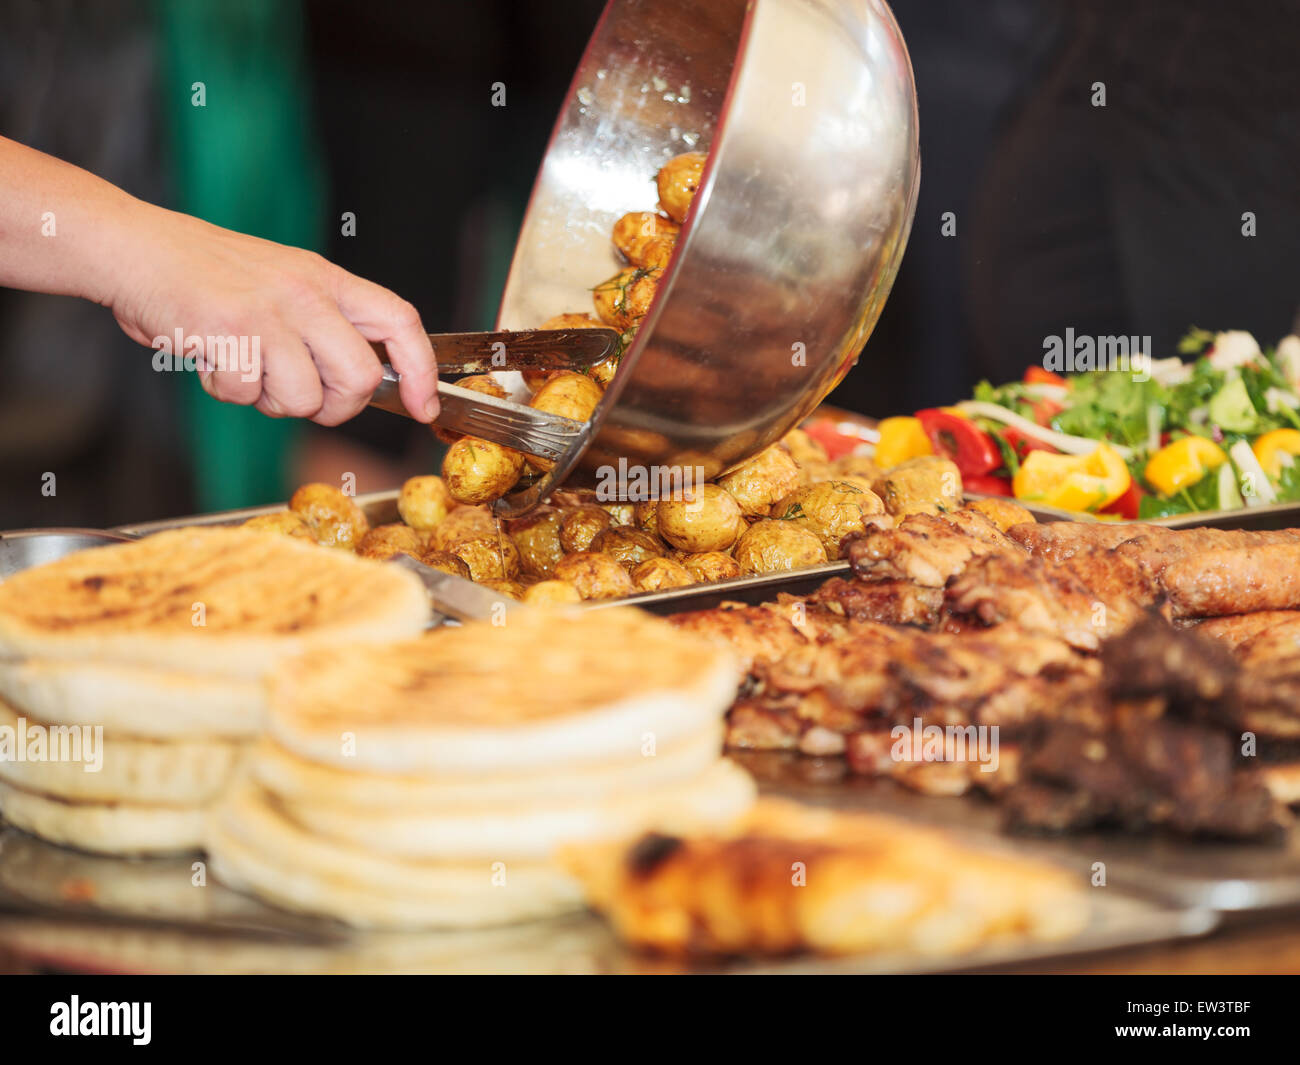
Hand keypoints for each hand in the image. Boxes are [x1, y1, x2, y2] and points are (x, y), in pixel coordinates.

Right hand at [106, 201, 438, 424]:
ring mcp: (268, 310)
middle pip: (361, 376)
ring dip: (274, 403)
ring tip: (248, 372)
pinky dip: (227, 391)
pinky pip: (248, 394)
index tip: (425, 406)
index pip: (400, 321)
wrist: (137, 248)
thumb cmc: (210, 275)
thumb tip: (367, 380)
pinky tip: (213, 360)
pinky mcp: (228, 330)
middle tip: (306, 400)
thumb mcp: (286, 281)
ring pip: (305, 397)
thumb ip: (327, 323)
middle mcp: (305, 292)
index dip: (423, 370)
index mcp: (327, 279)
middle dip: (337, 406)